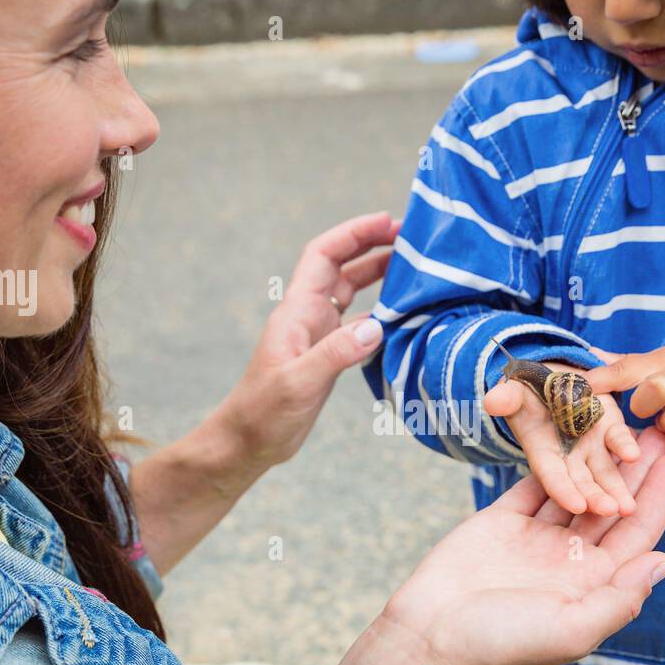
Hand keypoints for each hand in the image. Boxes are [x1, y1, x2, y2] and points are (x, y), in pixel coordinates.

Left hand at [219, 211, 399, 468]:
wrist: (249, 442)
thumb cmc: (263, 412)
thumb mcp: (299, 383)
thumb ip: (335, 354)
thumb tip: (376, 327)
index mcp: (297, 312)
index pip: (323, 255)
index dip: (353, 234)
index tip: (387, 222)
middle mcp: (308, 316)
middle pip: (342, 267)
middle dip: (373, 247)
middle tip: (412, 240)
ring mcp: (319, 336)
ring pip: (352, 294)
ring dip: (380, 277)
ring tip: (414, 269)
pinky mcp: (328, 357)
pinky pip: (359, 325)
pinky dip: (382, 315)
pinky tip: (404, 317)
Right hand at [382, 428, 664, 664]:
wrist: (432, 636)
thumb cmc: (503, 643)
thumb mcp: (573, 630)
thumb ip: (621, 598)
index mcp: (592, 584)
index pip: (636, 535)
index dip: (659, 498)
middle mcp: (570, 558)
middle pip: (611, 504)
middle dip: (635, 468)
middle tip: (658, 427)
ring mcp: (536, 537)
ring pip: (577, 486)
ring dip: (598, 457)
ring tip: (620, 420)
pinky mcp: (502, 519)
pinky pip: (534, 482)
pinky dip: (553, 457)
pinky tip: (571, 430)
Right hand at [483, 360, 642, 516]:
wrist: (551, 379)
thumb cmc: (527, 392)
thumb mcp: (514, 394)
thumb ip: (506, 399)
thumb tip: (492, 400)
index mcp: (542, 453)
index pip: (552, 476)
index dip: (563, 490)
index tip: (577, 506)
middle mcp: (567, 456)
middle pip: (582, 482)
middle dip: (595, 498)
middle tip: (611, 511)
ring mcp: (590, 445)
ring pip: (604, 472)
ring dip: (616, 488)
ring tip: (629, 506)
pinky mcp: (608, 429)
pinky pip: (619, 441)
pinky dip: (626, 448)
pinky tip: (635, 456)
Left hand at [583, 345, 664, 453]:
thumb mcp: (648, 367)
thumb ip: (620, 368)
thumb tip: (591, 353)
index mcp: (660, 364)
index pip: (627, 369)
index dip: (603, 379)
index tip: (585, 388)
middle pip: (660, 385)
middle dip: (645, 402)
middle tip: (641, 411)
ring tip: (663, 426)